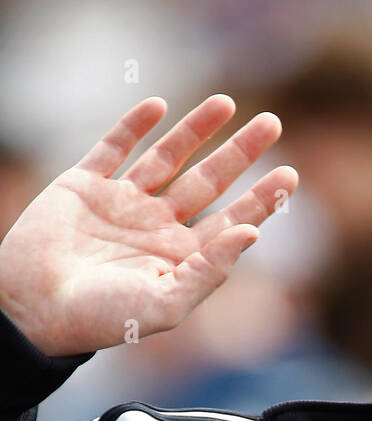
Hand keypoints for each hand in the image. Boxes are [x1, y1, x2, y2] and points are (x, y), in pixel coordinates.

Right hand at [0, 94, 297, 355]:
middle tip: (272, 123)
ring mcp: (121, 204)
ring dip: (196, 129)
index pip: (230, 222)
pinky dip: (135, 126)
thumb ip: (210, 270)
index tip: (289, 174)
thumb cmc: (101, 319)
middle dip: (240, 153)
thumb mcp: (165, 303)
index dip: (261, 199)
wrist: (33, 310)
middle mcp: (155, 228)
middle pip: (209, 182)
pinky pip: (114, 148)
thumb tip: (252, 233)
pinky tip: (160, 106)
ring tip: (227, 102)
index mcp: (179, 259)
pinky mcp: (84, 185)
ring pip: (168, 157)